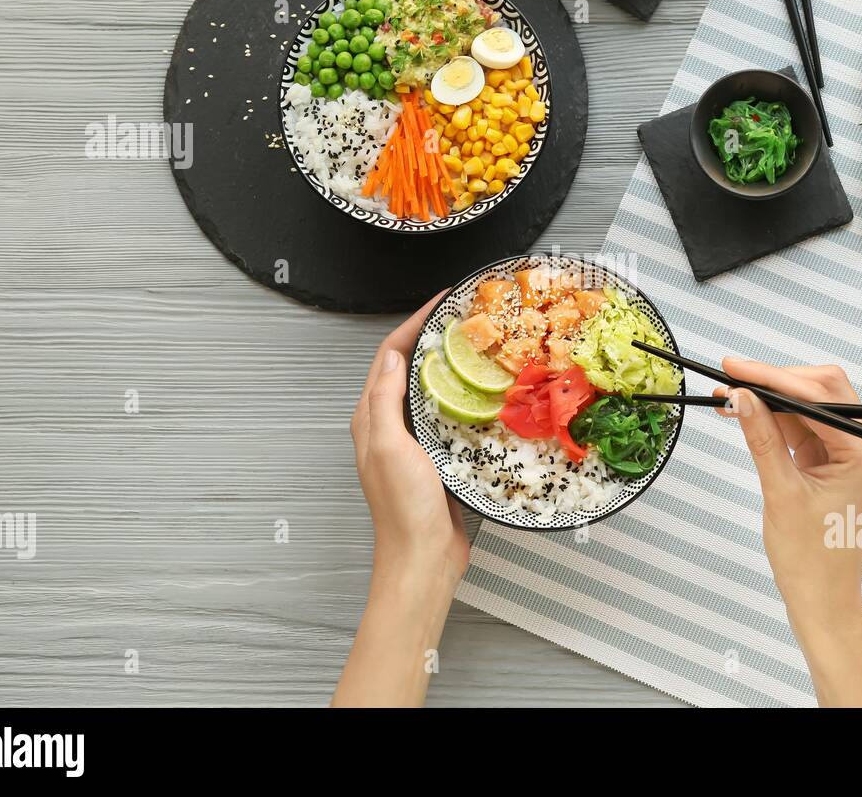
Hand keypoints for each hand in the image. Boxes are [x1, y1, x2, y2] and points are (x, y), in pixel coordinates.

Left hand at [334, 291, 467, 706]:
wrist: (424, 560)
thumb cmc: (403, 509)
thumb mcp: (389, 447)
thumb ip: (385, 401)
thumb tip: (391, 357)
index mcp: (372, 418)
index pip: (390, 355)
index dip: (414, 324)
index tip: (442, 302)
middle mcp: (390, 425)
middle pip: (411, 367)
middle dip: (436, 337)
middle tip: (467, 317)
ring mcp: (415, 441)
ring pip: (433, 389)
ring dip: (453, 364)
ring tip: (481, 345)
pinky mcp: (439, 457)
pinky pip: (452, 415)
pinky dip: (468, 396)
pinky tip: (489, 393)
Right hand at [720, 359, 861, 706]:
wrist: (822, 601)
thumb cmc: (811, 560)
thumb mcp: (780, 493)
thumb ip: (761, 439)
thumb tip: (740, 397)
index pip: (819, 396)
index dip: (772, 377)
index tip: (735, 368)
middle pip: (820, 390)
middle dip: (774, 381)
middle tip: (730, 378)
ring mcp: (848, 454)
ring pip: (809, 406)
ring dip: (770, 398)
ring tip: (727, 397)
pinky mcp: (831, 463)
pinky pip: (802, 428)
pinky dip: (774, 419)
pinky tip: (744, 415)